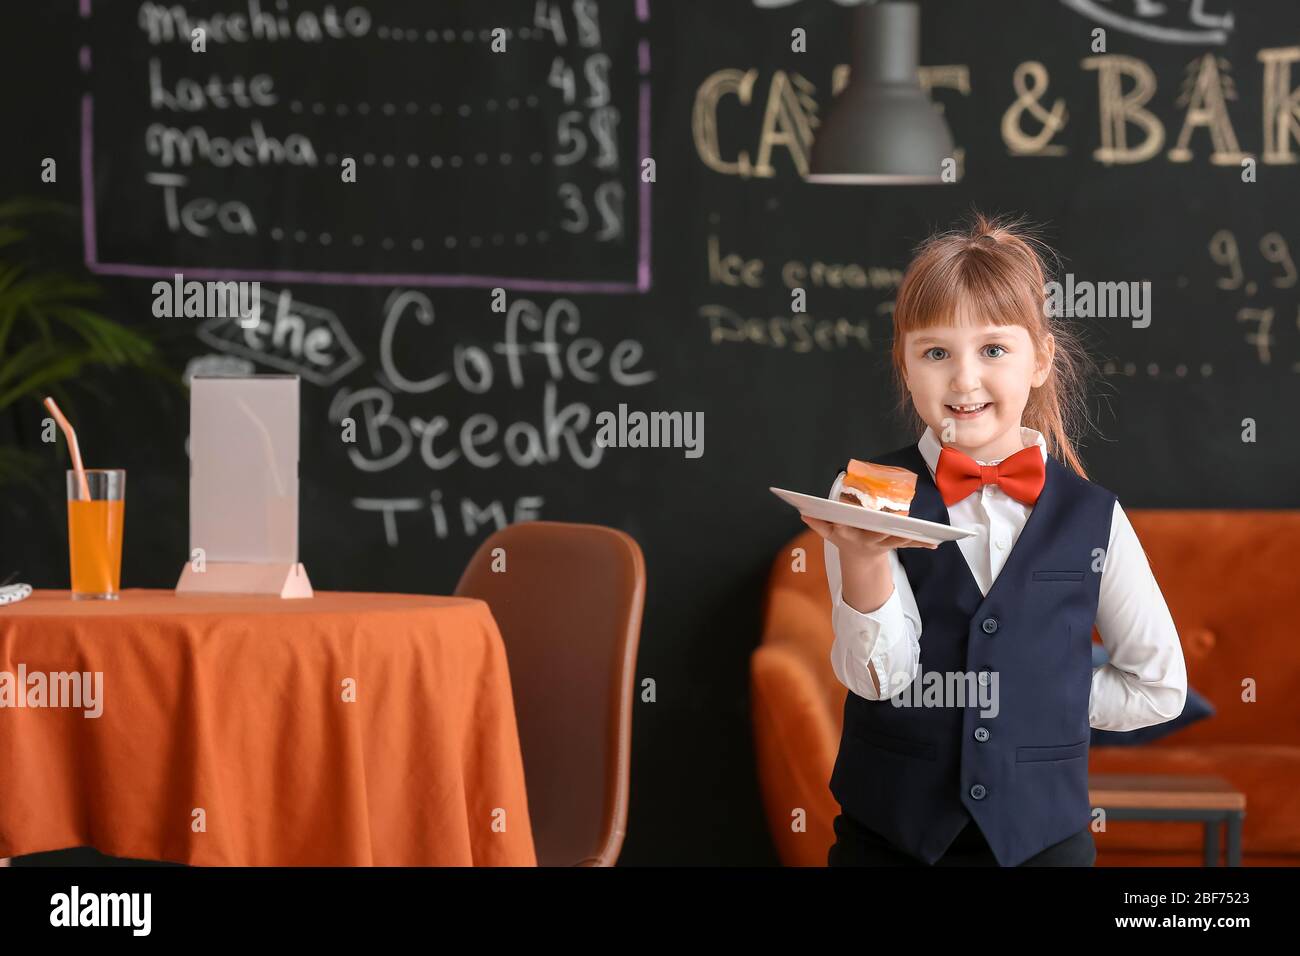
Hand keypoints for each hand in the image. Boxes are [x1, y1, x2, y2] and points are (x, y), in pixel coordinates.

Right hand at [799, 514, 938, 561]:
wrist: (858, 557)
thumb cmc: (844, 538)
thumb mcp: (829, 533)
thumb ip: (818, 523)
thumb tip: (803, 512)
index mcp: (850, 536)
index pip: (846, 531)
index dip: (844, 528)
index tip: (842, 523)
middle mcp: (867, 541)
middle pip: (879, 537)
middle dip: (891, 534)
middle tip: (902, 529)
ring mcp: (882, 544)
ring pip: (898, 541)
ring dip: (912, 540)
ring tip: (927, 537)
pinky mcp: (893, 544)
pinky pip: (909, 543)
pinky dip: (921, 543)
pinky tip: (935, 543)